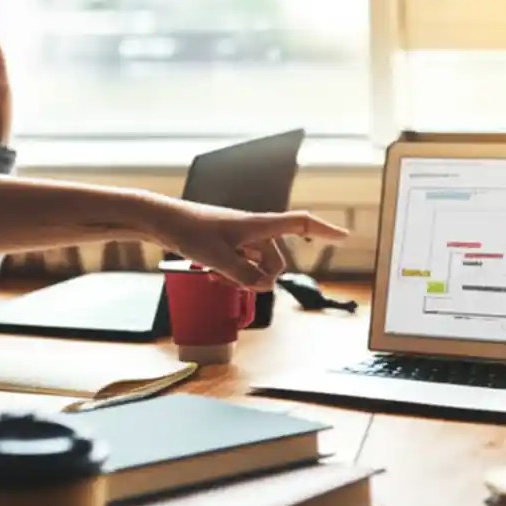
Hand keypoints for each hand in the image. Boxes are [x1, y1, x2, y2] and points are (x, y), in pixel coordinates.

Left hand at [153, 203, 348, 290]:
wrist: (160, 220)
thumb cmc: (188, 230)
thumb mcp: (216, 257)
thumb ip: (243, 274)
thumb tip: (263, 285)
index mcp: (258, 225)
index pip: (301, 223)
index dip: (325, 229)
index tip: (345, 236)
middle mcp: (255, 230)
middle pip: (276, 262)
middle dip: (260, 279)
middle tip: (231, 282)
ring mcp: (242, 239)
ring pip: (258, 267)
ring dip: (243, 279)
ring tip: (215, 278)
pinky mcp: (229, 245)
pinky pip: (244, 266)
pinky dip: (233, 275)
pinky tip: (212, 276)